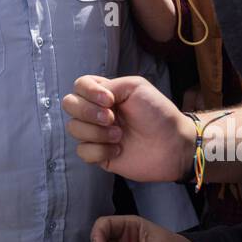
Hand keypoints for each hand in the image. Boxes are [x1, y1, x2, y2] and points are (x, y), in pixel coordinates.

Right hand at [63, 74, 188, 182]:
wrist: (172, 145)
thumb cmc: (158, 113)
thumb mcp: (135, 87)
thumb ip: (109, 86)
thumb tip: (93, 100)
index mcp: (104, 93)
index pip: (79, 86)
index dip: (88, 92)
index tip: (109, 100)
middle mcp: (96, 112)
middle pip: (69, 105)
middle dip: (88, 112)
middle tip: (112, 119)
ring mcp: (96, 133)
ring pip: (74, 128)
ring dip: (97, 133)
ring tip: (120, 135)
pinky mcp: (99, 155)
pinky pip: (83, 151)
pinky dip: (100, 151)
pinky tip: (118, 150)